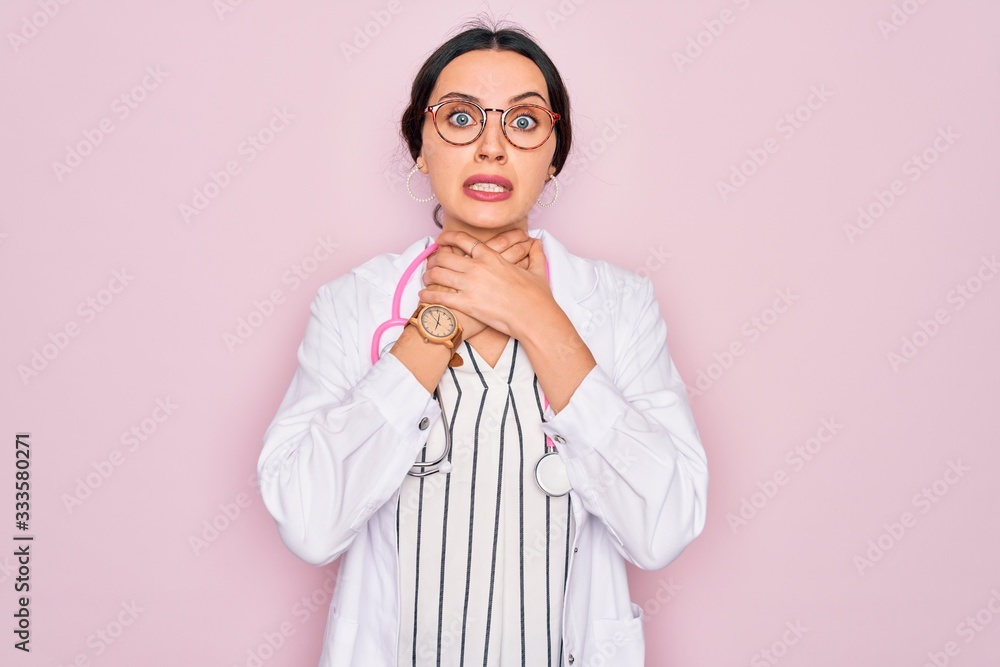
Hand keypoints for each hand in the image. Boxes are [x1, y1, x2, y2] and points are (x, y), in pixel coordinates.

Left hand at [418, 229, 552, 338]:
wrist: (534, 317)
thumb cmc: (537, 296)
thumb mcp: (538, 270)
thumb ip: (536, 254)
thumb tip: (539, 243)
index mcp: (491, 257)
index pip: (463, 240)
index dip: (448, 238)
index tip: (440, 241)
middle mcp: (477, 268)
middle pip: (444, 257)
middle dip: (434, 260)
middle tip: (431, 264)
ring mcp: (470, 285)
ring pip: (438, 274)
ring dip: (429, 276)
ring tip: (426, 279)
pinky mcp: (467, 304)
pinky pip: (440, 296)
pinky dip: (428, 295)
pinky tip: (423, 296)